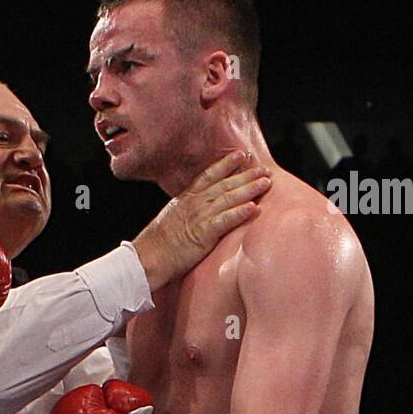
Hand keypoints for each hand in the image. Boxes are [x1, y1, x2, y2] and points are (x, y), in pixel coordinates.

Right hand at [132, 151, 269, 291]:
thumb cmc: (157, 243)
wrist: (146, 258)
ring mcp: (198, 217)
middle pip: (224, 184)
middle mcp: (194, 203)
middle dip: (245, 175)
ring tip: (266, 182)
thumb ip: (187, 210)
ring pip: (228, 198)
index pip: (209, 176)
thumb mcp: (171, 218)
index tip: (241, 155)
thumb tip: (198, 209)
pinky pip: (224, 221)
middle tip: (264, 168)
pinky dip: (239, 213)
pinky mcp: (202, 234)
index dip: (226, 164)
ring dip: (248, 189)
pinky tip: (253, 208)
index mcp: (186, 199)